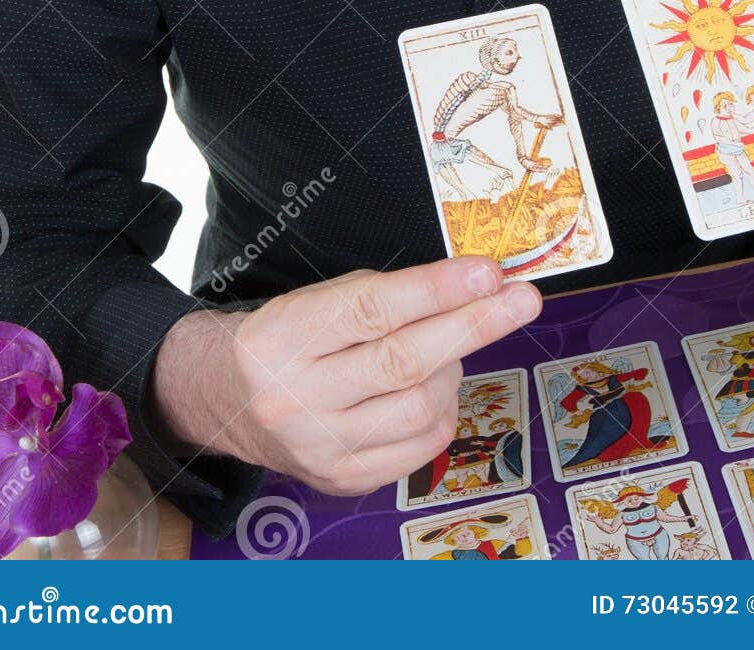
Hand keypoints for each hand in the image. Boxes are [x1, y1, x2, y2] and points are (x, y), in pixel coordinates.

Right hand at [148, 255, 540, 495]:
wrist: (231, 401)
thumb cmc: (289, 338)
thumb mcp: (318, 299)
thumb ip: (387, 295)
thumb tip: (471, 287)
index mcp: (286, 337)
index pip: (373, 309)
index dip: (436, 289)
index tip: (488, 272)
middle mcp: (298, 397)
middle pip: (404, 361)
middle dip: (473, 325)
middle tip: (522, 300)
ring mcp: (322, 447)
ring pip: (421, 407)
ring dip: (453, 368)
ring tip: (450, 345)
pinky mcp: (344, 480)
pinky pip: (421, 446)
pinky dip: (442, 410)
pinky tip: (435, 387)